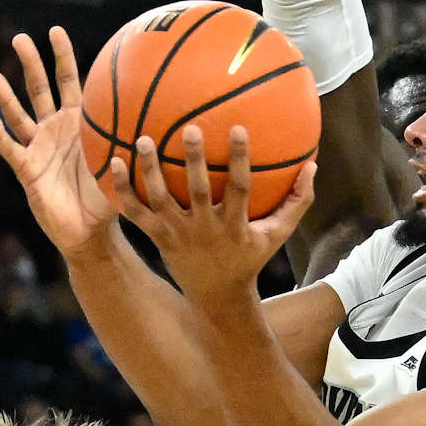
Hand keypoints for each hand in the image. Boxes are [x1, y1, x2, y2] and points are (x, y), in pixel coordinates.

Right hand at [0, 29, 122, 256]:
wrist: (90, 232)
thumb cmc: (109, 198)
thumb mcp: (125, 166)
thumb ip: (136, 145)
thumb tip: (160, 125)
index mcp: (78, 122)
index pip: (68, 81)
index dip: (62, 56)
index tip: (55, 30)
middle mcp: (54, 129)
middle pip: (38, 89)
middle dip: (29, 63)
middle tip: (19, 38)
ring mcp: (38, 148)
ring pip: (19, 116)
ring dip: (7, 97)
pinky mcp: (27, 170)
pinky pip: (11, 150)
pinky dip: (0, 136)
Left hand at [108, 120, 315, 300]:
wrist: (217, 296)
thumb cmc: (249, 257)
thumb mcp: (276, 234)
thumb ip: (296, 202)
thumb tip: (313, 165)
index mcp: (234, 226)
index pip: (239, 189)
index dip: (240, 160)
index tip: (238, 128)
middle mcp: (204, 229)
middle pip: (197, 192)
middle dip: (193, 161)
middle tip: (188, 128)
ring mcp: (177, 233)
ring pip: (160, 200)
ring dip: (150, 170)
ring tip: (142, 139)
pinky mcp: (158, 237)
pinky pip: (136, 213)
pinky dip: (123, 191)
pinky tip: (112, 163)